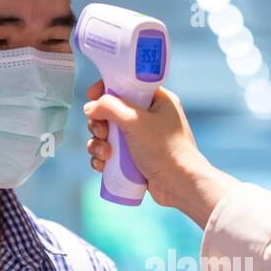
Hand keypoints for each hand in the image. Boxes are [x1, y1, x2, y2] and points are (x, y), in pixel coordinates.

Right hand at [83, 81, 238, 227]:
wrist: (180, 185)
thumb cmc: (164, 149)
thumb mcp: (135, 121)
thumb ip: (110, 107)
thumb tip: (90, 106)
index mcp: (157, 101)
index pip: (127, 85)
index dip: (107, 89)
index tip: (92, 96)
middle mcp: (150, 118)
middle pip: (112, 112)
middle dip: (100, 123)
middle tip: (101, 132)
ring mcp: (142, 139)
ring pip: (109, 134)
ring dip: (98, 143)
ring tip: (105, 154)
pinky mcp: (136, 159)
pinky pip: (112, 153)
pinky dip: (103, 158)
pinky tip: (103, 164)